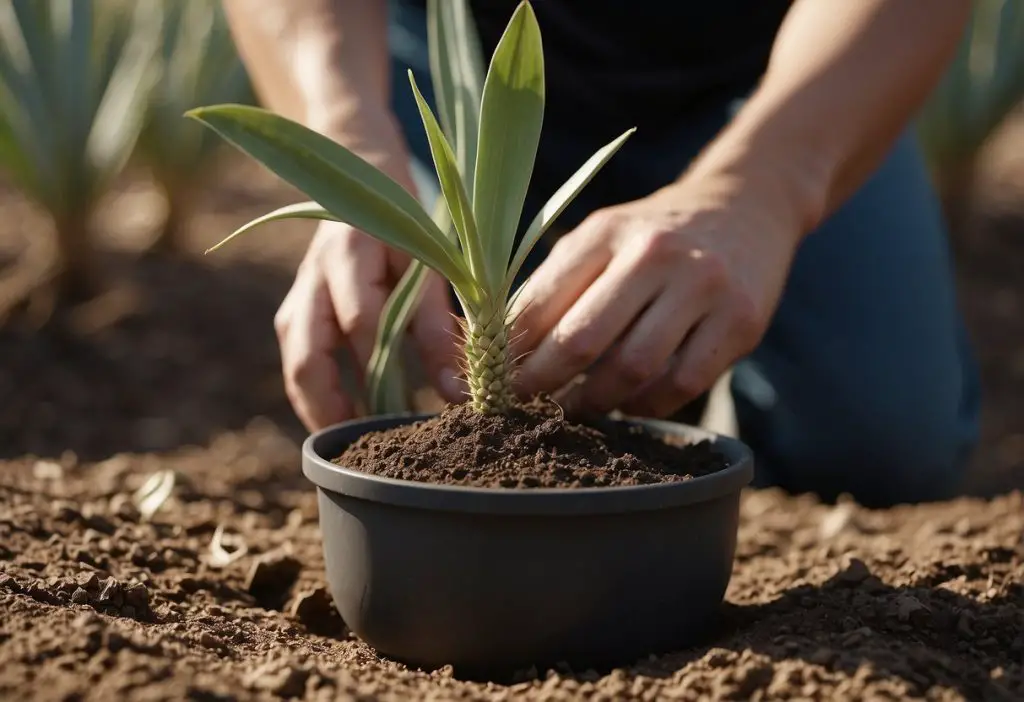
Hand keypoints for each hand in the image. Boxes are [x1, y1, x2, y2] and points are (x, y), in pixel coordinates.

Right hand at [274, 114, 463, 430]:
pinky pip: (300, 362)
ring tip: (356, 447)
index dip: (390, 375)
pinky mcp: (296, 312)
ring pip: (297, 367)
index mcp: (349, 256)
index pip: (363, 324)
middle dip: (335, 410)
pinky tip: (349, 420)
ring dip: (322, 410)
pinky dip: (320, 396)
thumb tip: (457, 395)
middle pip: (308, 360)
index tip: (422, 416)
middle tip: (371, 452)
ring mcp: (298, 298)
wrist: (356, 169)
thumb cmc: (404, 219)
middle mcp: (313, 281)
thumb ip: (440, 327)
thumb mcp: (431, 263)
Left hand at [509, 176, 801, 417]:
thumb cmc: (651, 235)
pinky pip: (682, 385)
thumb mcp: (600, 240)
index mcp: (606, 232)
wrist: (745, 209)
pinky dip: (646, 405)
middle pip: (583, 340)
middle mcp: (656, 253)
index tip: (492, 382)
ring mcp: (703, 287)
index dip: (510, 353)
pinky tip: (629, 403)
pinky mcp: (741, 321)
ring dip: (595, 402)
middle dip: (544, 384)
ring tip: (576, 409)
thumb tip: (496, 350)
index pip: (542, 303)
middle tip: (524, 408)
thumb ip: (554, 288)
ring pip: (633, 369)